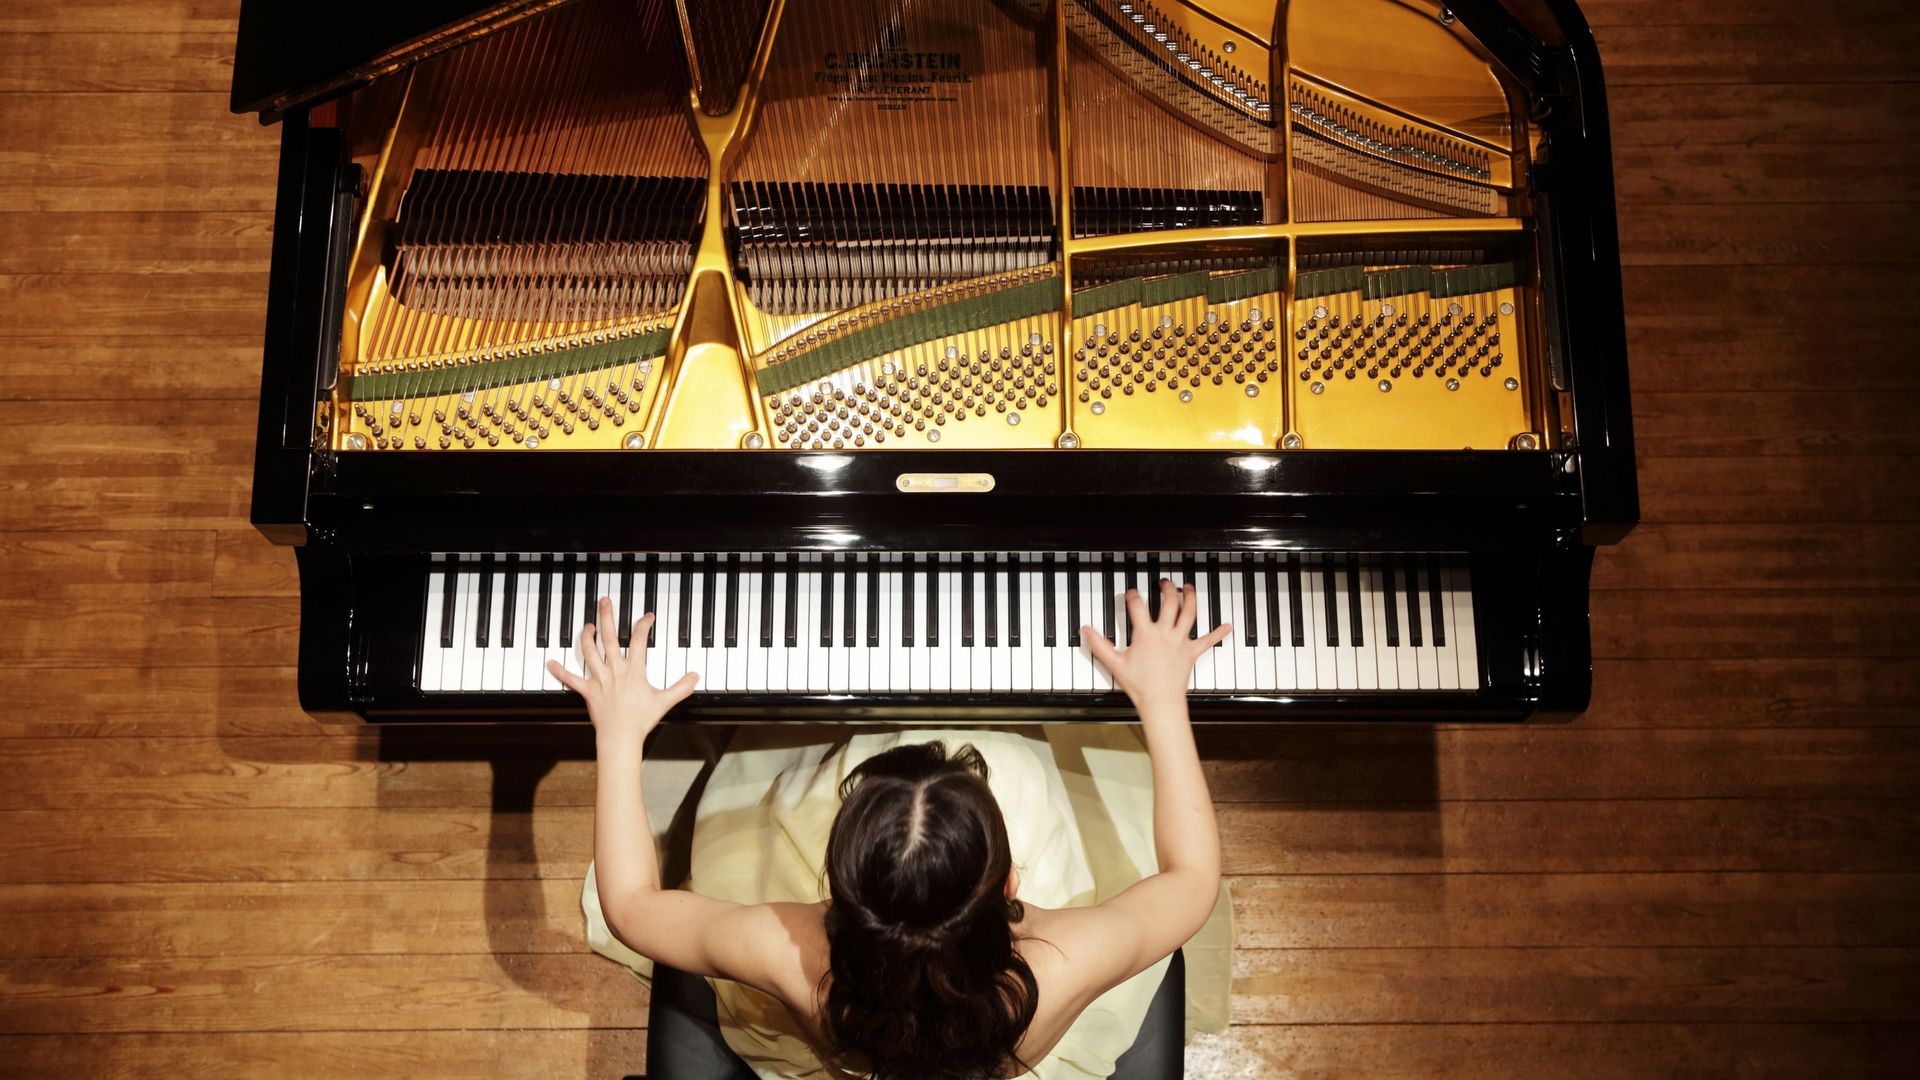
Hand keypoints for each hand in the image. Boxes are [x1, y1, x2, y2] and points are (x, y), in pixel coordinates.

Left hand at [547, 596, 697, 746]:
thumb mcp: (665, 701)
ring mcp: (599, 679)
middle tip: (604, 601)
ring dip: (586, 636)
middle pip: (608, 638)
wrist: (621, 736)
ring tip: (587, 625)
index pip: (639, 640)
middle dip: (606, 617)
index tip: (647, 616)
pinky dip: (559, 671)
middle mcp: (614, 670)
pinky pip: (570, 679)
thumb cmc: (641, 720)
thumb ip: (681, 688)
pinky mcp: (588, 691)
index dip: (644, 625)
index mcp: (633, 670)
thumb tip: (695, 677)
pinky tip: (550, 662)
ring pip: (589, 652)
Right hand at [1081, 579, 1230, 712]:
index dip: (1133, 596)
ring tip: (1188, 587)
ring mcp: (1180, 641)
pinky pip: (1208, 640)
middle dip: (1166, 588)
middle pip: (1168, 603)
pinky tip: (1228, 626)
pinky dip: (1219, 632)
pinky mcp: (1191, 653)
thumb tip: (1086, 630)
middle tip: (1164, 582)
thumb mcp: (1114, 664)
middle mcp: (1165, 633)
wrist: (1161, 702)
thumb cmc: (1140, 685)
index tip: (1131, 593)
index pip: (1138, 606)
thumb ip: (1099, 645)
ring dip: (1190, 598)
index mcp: (1146, 634)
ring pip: (1189, 613)